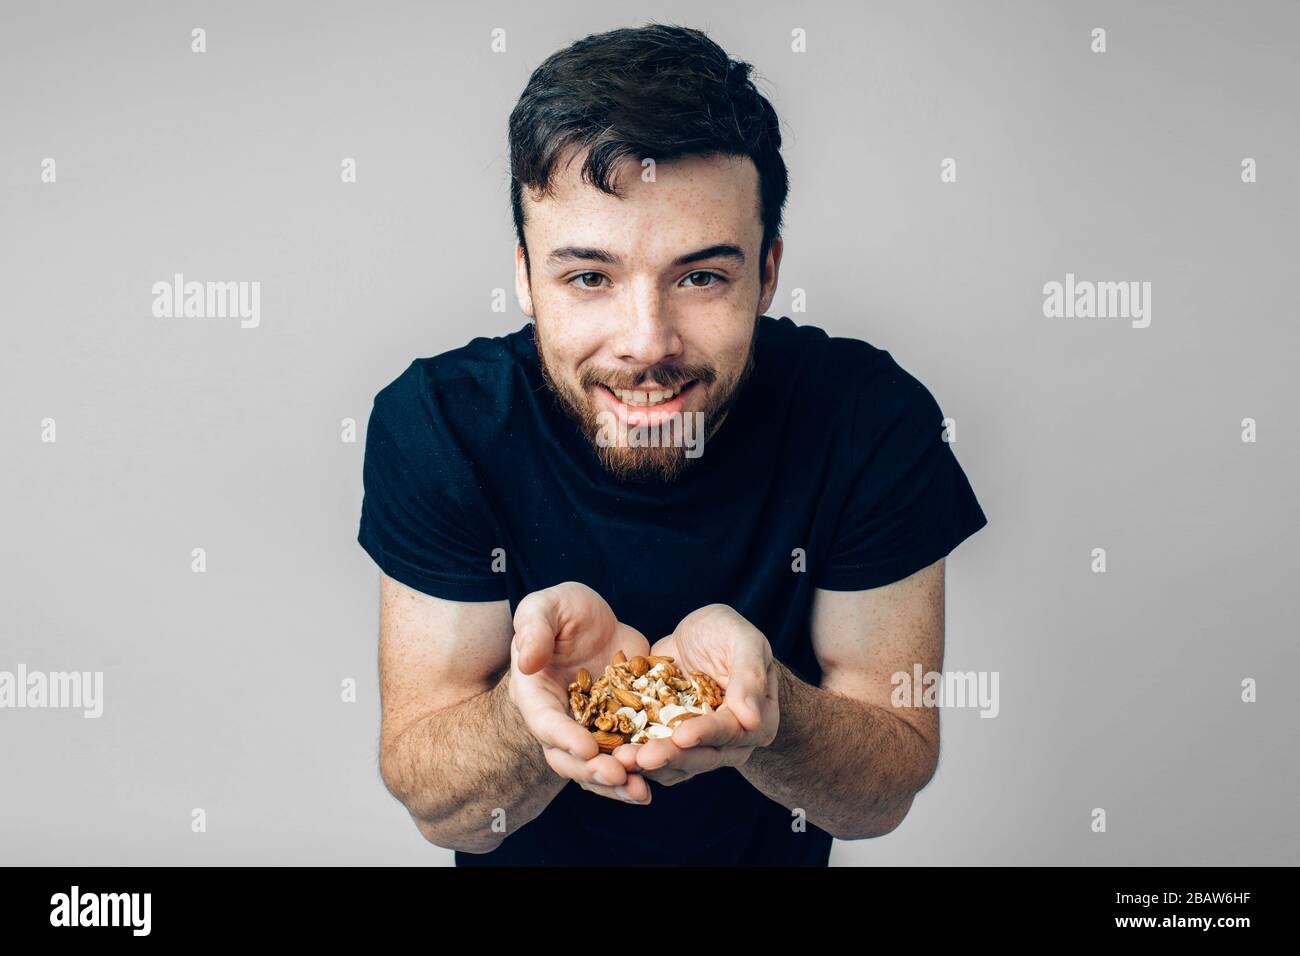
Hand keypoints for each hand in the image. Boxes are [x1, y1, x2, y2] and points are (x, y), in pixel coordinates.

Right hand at [508, 581, 653, 803]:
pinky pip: (630, 753)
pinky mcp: (622, 726)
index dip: (564, 739)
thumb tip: (527, 661)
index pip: (546, 723)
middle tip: (619, 777)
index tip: (586, 749)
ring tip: (642, 792)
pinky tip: (666, 771)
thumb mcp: (546, 607)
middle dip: (594, 772)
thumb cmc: (562, 611)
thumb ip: (534, 629)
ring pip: (601, 766)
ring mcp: (592, 728)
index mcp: (536, 695)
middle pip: (571, 758)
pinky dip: (644, 766)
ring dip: (620, 783)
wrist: (596, 620)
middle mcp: (562, 721)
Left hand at [610, 604, 778, 786]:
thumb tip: (752, 719)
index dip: (707, 733)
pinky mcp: (672, 744)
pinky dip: (635, 758)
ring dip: (648, 764)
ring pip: (675, 764)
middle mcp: (730, 743)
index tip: (683, 734)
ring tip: (621, 759)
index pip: (730, 731)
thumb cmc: (728, 634)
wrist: (699, 639)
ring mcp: (699, 746)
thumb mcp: (743, 641)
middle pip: (701, 756)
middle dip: (670, 756)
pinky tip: (612, 754)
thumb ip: (749, 676)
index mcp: (756, 721)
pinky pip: (655, 759)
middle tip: (641, 758)